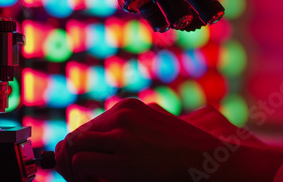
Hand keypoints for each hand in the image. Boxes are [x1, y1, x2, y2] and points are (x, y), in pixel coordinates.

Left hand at [55, 99, 282, 181]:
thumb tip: (101, 139)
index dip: (83, 149)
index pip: (89, 126)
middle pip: (77, 135)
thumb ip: (131, 128)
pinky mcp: (122, 157)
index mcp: (129, 106)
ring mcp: (122, 134)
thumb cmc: (185, 151)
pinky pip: (82, 163)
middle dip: (73, 158)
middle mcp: (122, 114)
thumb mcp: (156, 127)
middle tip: (83, 178)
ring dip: (76, 169)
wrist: (209, 162)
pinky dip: (82, 176)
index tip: (88, 167)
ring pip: (74, 147)